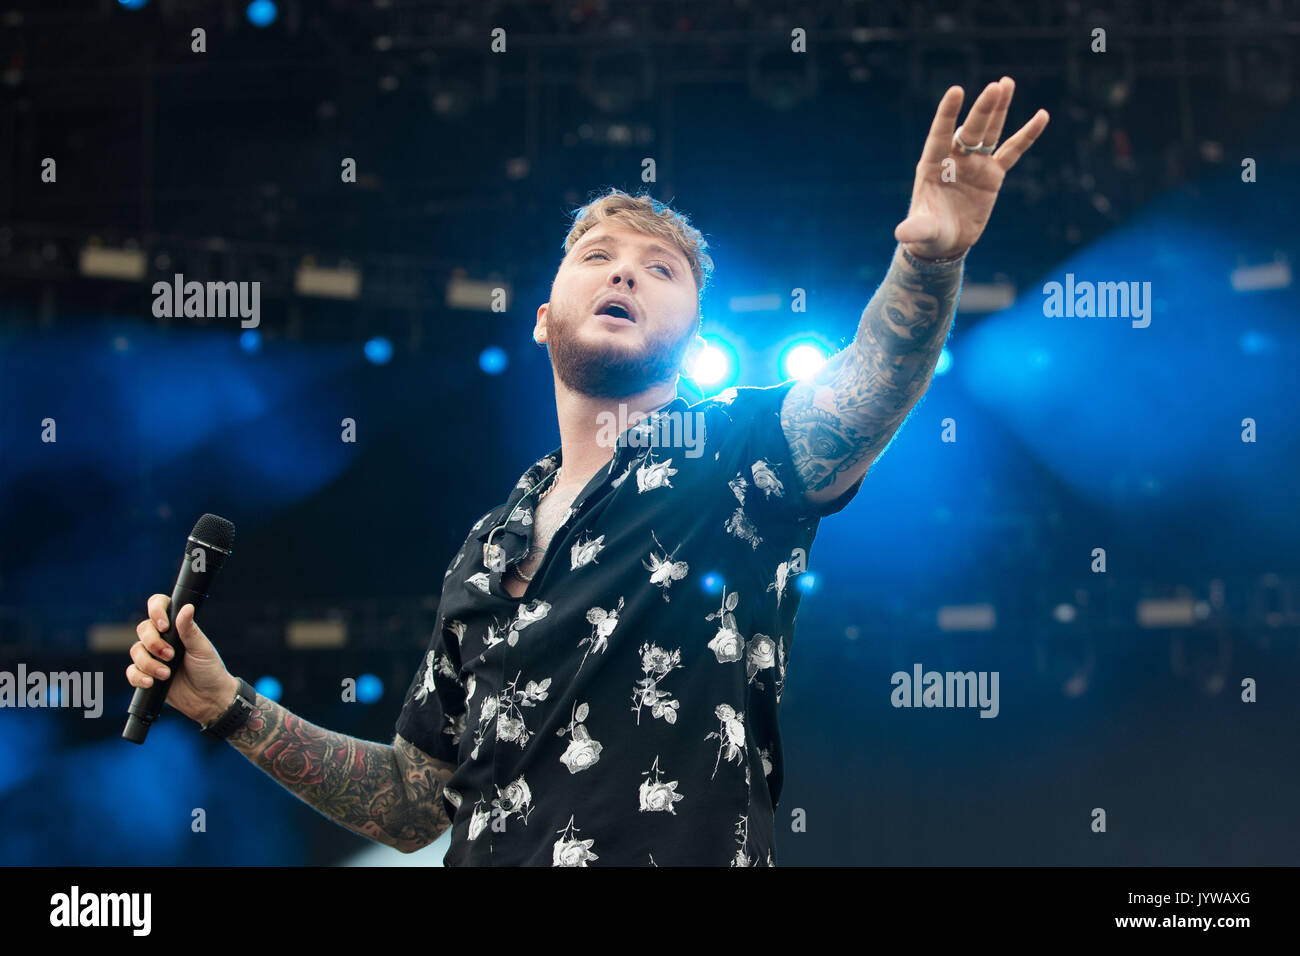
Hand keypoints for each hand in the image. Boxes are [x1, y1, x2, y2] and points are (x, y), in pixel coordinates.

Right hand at [127, 595, 237, 725]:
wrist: (208, 699)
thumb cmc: (209, 670)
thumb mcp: (201, 649)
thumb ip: (190, 630)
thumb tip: (187, 607)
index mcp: (177, 628)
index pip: (158, 607)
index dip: (155, 610)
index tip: (164, 626)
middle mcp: (162, 639)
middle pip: (143, 629)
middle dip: (153, 643)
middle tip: (171, 655)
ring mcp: (153, 657)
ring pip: (136, 651)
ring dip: (149, 663)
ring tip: (166, 674)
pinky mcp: (146, 675)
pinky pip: (132, 672)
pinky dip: (139, 677)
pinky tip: (151, 682)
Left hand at [895, 77, 1048, 260]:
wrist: (945, 243)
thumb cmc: (928, 233)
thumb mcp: (921, 232)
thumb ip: (915, 228)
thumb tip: (901, 234)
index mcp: (932, 166)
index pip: (940, 135)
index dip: (947, 114)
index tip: (956, 90)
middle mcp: (954, 159)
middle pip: (971, 130)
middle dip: (983, 110)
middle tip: (996, 86)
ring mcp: (975, 165)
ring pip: (989, 133)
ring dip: (998, 109)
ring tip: (1006, 83)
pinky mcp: (993, 175)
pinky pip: (1012, 152)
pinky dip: (1027, 135)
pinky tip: (1042, 116)